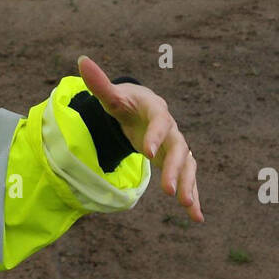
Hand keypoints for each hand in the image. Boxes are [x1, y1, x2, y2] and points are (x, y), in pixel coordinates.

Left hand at [77, 55, 202, 222]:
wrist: (141, 109)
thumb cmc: (125, 102)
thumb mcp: (112, 95)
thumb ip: (99, 83)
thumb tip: (81, 60)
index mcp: (157, 110)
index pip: (160, 122)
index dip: (156, 136)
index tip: (148, 153)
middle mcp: (171, 129)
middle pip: (179, 148)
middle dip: (174, 169)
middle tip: (167, 191)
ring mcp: (176, 146)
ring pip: (188, 165)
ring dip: (189, 185)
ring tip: (188, 207)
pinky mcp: (177, 161)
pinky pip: (188, 179)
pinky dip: (194, 196)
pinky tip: (197, 217)